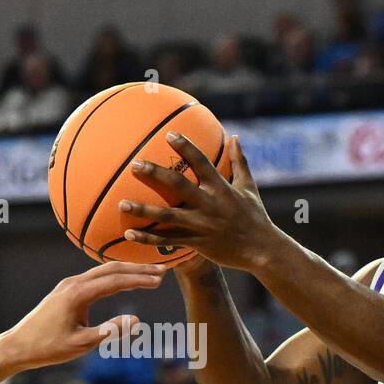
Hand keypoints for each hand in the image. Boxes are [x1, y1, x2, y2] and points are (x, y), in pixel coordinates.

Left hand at [1, 261, 166, 369]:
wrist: (17, 346)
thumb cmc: (47, 348)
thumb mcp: (81, 344)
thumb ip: (109, 331)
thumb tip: (137, 320)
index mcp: (77, 294)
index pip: (115, 281)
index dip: (139, 280)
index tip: (160, 280)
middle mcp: (73, 284)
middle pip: (111, 269)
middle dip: (138, 269)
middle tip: (162, 271)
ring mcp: (68, 285)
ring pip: (103, 271)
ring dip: (126, 271)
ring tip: (149, 273)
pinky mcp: (66, 290)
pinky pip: (94, 277)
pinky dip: (113, 275)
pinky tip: (124, 279)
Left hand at [120, 133, 284, 273]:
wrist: (263, 249)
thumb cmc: (256, 217)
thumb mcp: (249, 187)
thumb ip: (240, 161)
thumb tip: (235, 136)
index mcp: (221, 188)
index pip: (201, 162)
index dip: (185, 147)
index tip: (169, 134)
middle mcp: (210, 204)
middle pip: (178, 186)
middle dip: (156, 174)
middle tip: (134, 164)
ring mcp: (202, 225)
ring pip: (168, 217)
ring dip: (143, 210)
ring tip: (121, 204)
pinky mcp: (197, 244)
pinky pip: (169, 241)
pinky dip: (149, 238)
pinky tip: (129, 234)